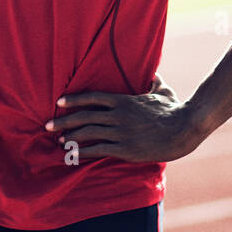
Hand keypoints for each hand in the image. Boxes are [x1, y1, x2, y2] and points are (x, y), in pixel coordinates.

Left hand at [45, 74, 198, 162]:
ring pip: (88, 134)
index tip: (58, 103)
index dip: (73, 100)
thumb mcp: (163, 91)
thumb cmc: (174, 109)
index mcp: (123, 100)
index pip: (92, 97)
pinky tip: (73, 157)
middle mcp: (117, 115)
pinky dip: (83, 154)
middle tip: (47, 125)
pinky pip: (98, 151)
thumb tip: (154, 74)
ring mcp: (120, 133)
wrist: (184, 128)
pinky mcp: (124, 149)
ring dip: (70, 138)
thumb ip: (154, 82)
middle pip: (84, 117)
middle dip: (63, 121)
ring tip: (59, 141)